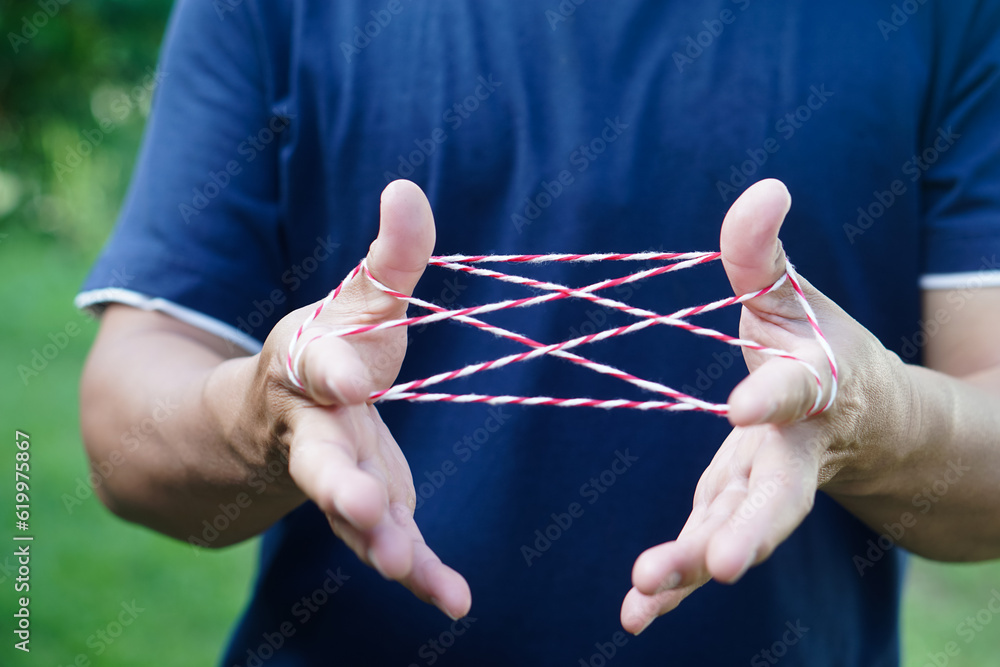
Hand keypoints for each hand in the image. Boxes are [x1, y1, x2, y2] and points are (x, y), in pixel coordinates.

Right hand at [250, 180, 471, 620]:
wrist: (279, 421)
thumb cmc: (332, 351)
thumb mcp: (358, 303)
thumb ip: (389, 258)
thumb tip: (407, 187)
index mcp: (307, 369)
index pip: (317, 369)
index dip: (332, 371)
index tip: (350, 377)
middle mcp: (314, 432)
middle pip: (320, 462)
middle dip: (339, 482)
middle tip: (361, 504)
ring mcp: (340, 480)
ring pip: (350, 515)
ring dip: (377, 539)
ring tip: (402, 563)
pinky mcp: (371, 511)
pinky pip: (392, 547)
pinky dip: (422, 576)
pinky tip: (455, 601)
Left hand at [619, 179, 903, 634]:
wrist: (856, 416)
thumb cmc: (818, 345)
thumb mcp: (792, 295)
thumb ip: (765, 253)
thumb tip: (765, 186)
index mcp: (813, 388)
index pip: (797, 391)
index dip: (774, 395)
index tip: (745, 403)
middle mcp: (792, 452)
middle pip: (778, 497)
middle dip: (749, 528)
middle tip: (723, 561)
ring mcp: (761, 489)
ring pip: (733, 534)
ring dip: (691, 565)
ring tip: (646, 590)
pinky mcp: (730, 509)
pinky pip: (704, 550)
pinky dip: (674, 585)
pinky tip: (633, 614)